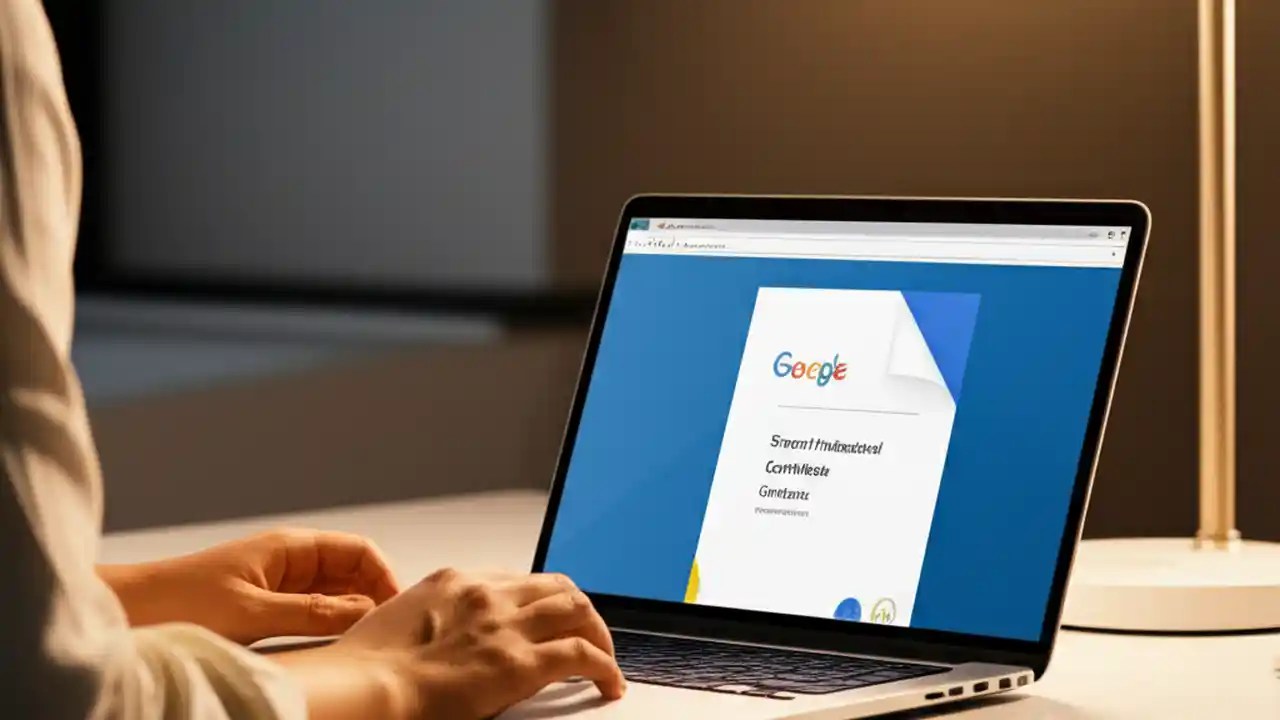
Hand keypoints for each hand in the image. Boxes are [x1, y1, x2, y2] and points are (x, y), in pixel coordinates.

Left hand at [99, 529, 399, 643]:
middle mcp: (289, 561)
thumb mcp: (253, 612)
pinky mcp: (265, 607)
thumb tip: (367, 610)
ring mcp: (278, 584)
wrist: (128, 611)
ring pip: (334, 595)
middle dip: (374, 596)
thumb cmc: (180, 602)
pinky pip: (312, 613)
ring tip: (365, 641)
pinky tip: (333, 646)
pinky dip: (329, 626)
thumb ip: (313, 612)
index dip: (384, 576)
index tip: (397, 610)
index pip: (359, 551)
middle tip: (388, 631)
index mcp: (290, 547)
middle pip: (352, 573)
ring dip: (352, 613)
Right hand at [276, 569, 625, 719]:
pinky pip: (582, 655)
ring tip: (606, 655)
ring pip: (578, 609)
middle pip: (556, 586)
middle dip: (578, 609)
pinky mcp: (520, 663)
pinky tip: (609, 682)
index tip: (547, 617)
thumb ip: (431, 621)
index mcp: (454, 582)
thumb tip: (440, 639)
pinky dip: (605, 666)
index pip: (516, 580)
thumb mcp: (397, 623)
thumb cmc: (364, 670)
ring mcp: (506, 626)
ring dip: (599, 633)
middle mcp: (486, 595)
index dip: (540, 600)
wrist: (362, 690)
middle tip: (588, 632)